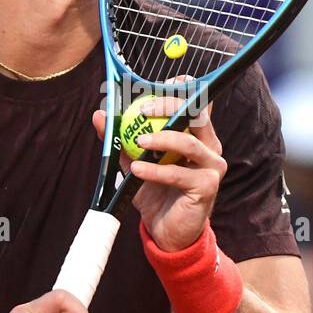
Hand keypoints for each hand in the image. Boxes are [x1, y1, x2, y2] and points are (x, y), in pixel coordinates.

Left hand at [89, 89, 227, 252]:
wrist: (165, 230)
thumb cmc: (153, 191)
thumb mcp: (133, 161)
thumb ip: (120, 138)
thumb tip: (100, 114)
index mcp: (196, 134)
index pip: (197, 102)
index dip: (182, 88)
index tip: (161, 82)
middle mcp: (209, 145)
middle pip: (197, 114)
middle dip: (169, 106)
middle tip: (142, 109)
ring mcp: (212, 165)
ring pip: (188, 143)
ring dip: (161, 138)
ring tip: (138, 141)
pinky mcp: (208, 186)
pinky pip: (178, 173)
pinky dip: (155, 170)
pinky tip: (137, 169)